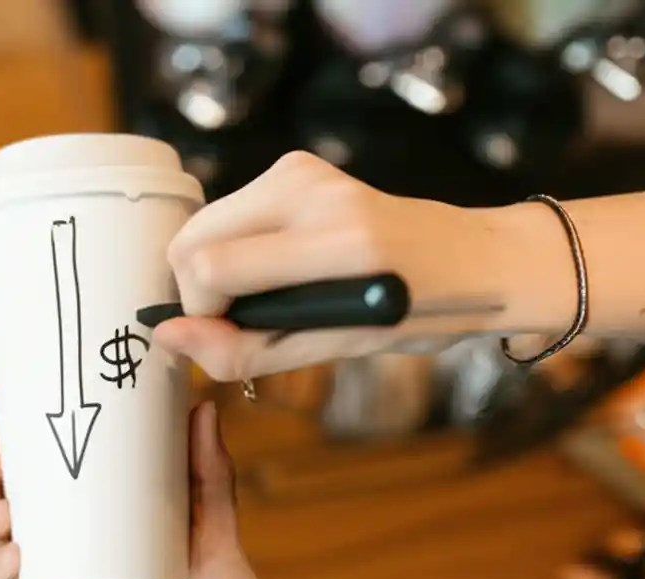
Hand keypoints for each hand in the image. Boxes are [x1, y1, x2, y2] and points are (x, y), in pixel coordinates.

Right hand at [0, 403, 303, 578]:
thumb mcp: (219, 537)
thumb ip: (208, 477)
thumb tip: (202, 407)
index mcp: (111, 524)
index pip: (55, 477)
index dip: (26, 449)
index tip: (21, 417)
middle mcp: (82, 553)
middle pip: (15, 506)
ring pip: (2, 549)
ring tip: (5, 513)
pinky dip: (3, 577)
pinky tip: (16, 558)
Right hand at [155, 151, 516, 380]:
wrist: (475, 257)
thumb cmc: (422, 312)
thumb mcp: (340, 348)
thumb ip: (246, 348)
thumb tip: (169, 337)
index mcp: (338, 244)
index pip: (211, 268)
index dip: (201, 314)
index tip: (232, 335)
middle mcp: (314, 193)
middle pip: (192, 240)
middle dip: (199, 290)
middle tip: (248, 318)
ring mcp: (303, 171)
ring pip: (203, 225)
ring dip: (217, 267)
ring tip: (273, 293)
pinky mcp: (298, 165)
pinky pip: (229, 212)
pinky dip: (236, 246)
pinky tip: (280, 266)